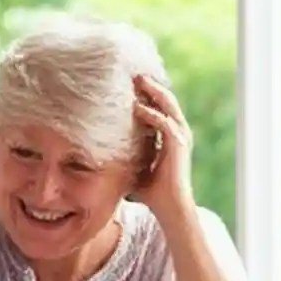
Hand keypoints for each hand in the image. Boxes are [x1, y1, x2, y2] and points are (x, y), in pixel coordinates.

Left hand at [131, 75, 194, 214]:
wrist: (169, 208)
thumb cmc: (150, 190)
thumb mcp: (133, 164)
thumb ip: (124, 150)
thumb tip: (99, 145)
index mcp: (169, 135)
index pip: (159, 106)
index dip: (147, 92)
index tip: (129, 81)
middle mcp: (178, 133)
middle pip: (165, 100)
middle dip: (150, 85)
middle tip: (133, 72)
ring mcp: (181, 138)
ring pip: (168, 106)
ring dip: (153, 92)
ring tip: (137, 80)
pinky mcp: (179, 146)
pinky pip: (165, 124)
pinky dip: (152, 114)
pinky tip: (137, 108)